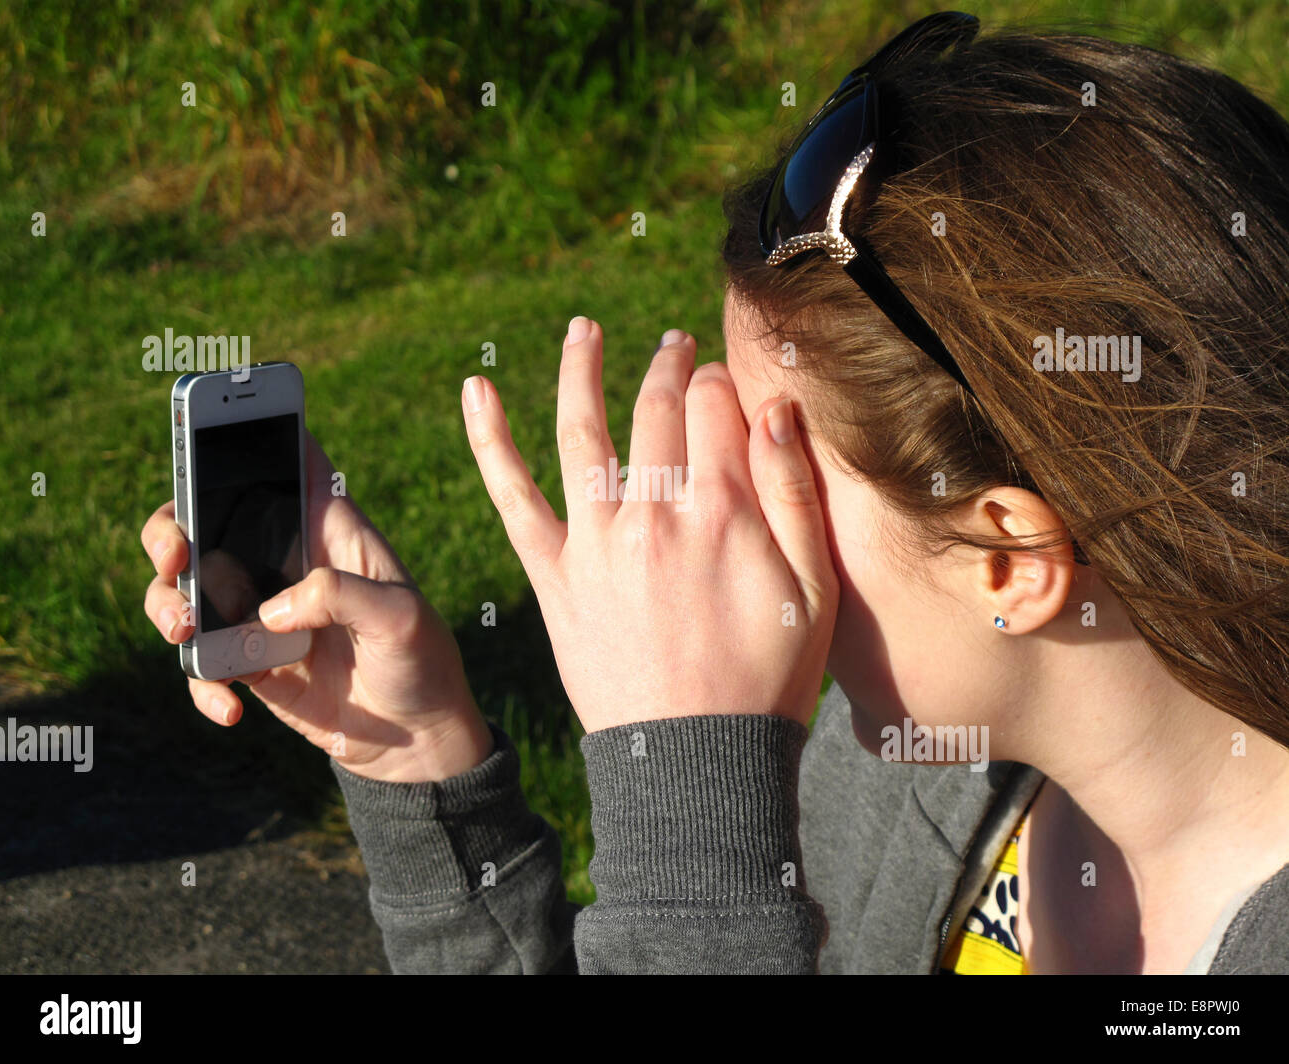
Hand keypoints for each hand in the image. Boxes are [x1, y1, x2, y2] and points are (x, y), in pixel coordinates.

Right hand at [141, 431, 492, 781]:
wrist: (416, 738)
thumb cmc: (423, 661)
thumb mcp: (401, 618)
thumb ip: (342, 596)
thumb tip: (269, 609)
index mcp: (328, 527)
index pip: (283, 462)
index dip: (243, 435)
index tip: (202, 431)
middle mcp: (284, 559)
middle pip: (202, 519)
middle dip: (169, 528)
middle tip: (176, 556)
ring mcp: (259, 609)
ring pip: (185, 587)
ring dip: (168, 606)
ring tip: (186, 632)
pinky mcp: (247, 660)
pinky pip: (199, 660)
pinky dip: (202, 681)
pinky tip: (231, 708)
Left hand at [462, 318, 837, 732]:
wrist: (692, 763)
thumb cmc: (767, 680)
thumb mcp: (812, 590)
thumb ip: (794, 494)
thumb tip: (773, 410)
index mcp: (722, 511)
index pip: (715, 407)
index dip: (724, 383)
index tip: (728, 384)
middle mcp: (653, 513)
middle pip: (656, 408)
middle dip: (668, 364)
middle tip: (674, 344)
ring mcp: (596, 542)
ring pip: (582, 431)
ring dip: (581, 369)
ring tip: (584, 328)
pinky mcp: (554, 576)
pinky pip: (513, 497)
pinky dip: (490, 442)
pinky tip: (476, 391)